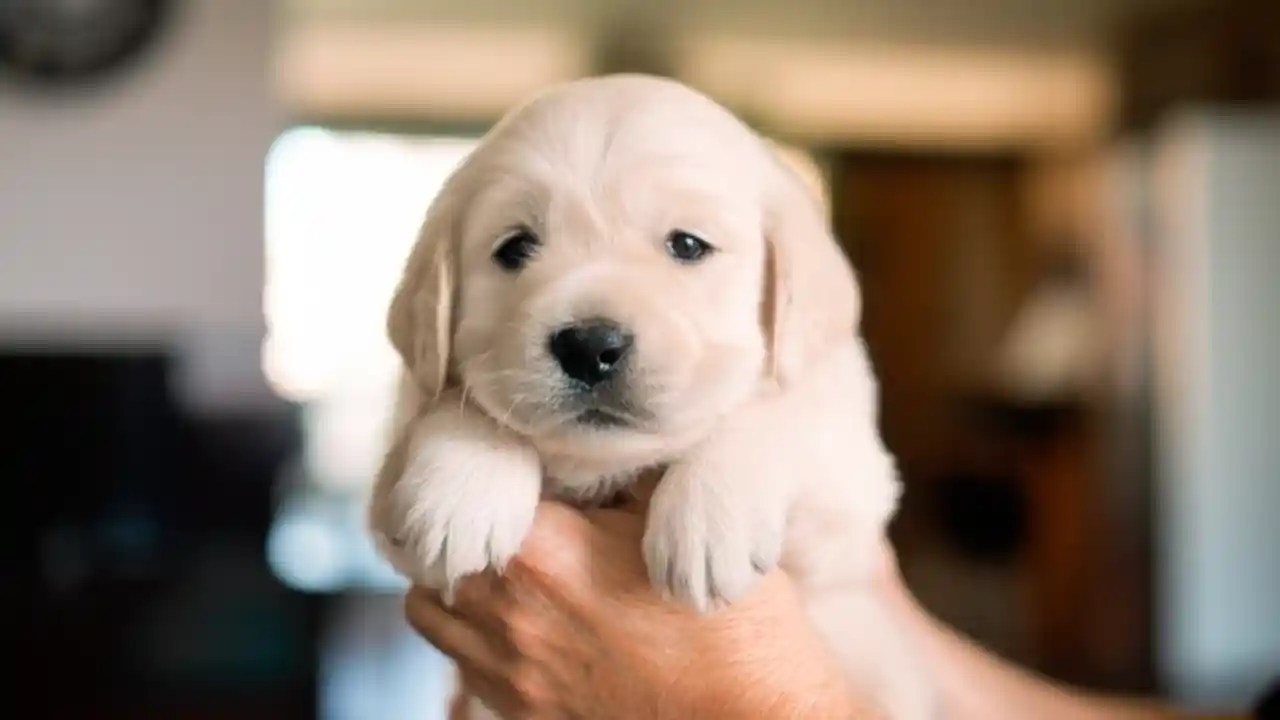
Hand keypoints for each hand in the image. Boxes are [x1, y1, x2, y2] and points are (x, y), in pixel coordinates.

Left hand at [405, 502, 873, 718]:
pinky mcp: (519, 710)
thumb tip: (584, 437)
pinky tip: (517, 617)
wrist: (747, 717)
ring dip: (454, 579)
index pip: (474, 484)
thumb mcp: (680, 517)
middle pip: (437, 547)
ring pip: (428, 609)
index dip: (490, 464)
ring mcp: (507, 668)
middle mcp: (506, 611)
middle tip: (503, 508)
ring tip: (499, 565)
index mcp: (542, 551)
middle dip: (466, 521)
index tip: (512, 463)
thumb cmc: (728, 622)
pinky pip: (457, 660)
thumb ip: (619, 473)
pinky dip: (470, 632)